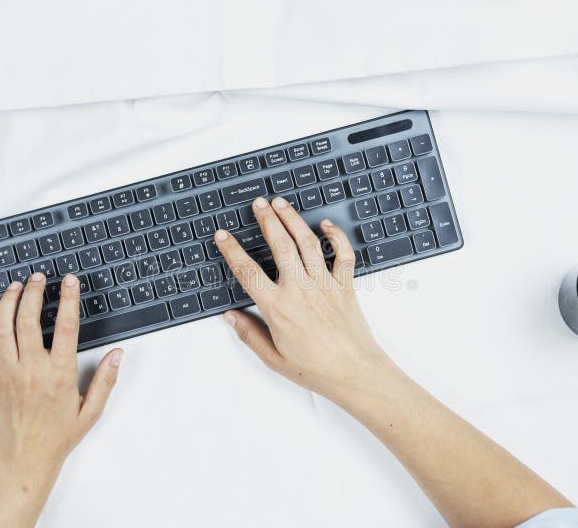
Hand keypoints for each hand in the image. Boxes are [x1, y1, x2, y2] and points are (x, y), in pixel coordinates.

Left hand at [0, 272, 122, 527]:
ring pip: (2, 328)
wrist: (26, 458)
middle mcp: (31, 369)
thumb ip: (106, 380)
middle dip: (33, 292)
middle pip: (28, 320)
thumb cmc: (59, 435)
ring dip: (7, 302)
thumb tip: (118, 353)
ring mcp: (8, 372)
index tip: (70, 281)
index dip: (68, 300)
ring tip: (16, 286)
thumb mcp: (92, 410)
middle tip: (39, 277)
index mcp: (59, 374)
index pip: (65, 327)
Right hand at [215, 196, 393, 402]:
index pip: (248, 272)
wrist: (355, 373)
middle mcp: (300, 290)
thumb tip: (230, 317)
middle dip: (267, 220)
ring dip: (293, 219)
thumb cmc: (316, 369)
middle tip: (258, 204)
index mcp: (278, 308)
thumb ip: (250, 334)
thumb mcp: (273, 358)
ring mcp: (324, 284)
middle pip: (279, 245)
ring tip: (282, 203)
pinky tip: (324, 224)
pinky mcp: (345, 285)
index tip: (223, 236)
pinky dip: (335, 235)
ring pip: (307, 242)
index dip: (232, 251)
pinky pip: (342, 253)